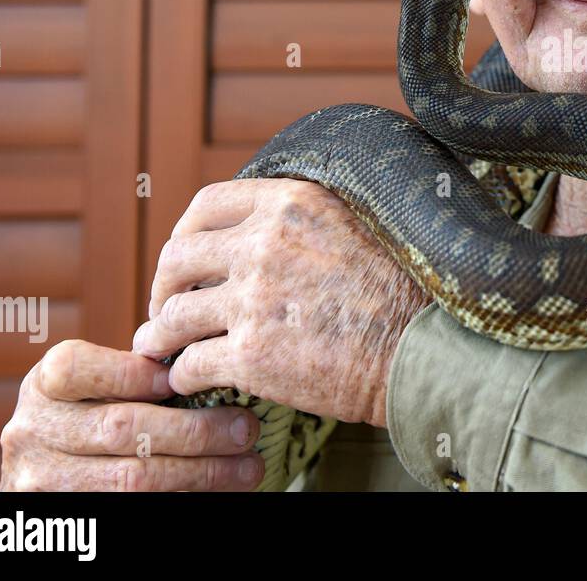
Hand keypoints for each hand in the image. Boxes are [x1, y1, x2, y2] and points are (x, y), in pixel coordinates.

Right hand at [0, 340, 262, 490]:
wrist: (57, 470)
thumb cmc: (96, 412)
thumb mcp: (99, 384)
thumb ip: (137, 372)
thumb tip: (212, 361)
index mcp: (43, 384)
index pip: (80, 369)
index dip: (136, 374)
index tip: (191, 377)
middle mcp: (32, 431)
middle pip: (120, 428)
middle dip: (194, 430)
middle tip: (246, 429)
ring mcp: (41, 479)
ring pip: (131, 479)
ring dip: (201, 472)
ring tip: (248, 466)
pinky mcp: (64, 518)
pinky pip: (134, 507)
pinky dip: (183, 496)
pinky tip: (218, 488)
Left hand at [134, 178, 431, 427]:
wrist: (425, 348)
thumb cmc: (404, 291)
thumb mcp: (358, 223)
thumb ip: (306, 219)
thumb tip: (268, 229)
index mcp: (291, 204)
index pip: (208, 204)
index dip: (186, 232)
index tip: (187, 256)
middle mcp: (264, 244)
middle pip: (178, 257)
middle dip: (165, 285)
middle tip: (168, 306)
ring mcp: (253, 300)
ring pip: (174, 315)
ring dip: (162, 335)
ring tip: (163, 348)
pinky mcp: (251, 356)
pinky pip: (190, 364)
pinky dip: (182, 376)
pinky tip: (190, 381)